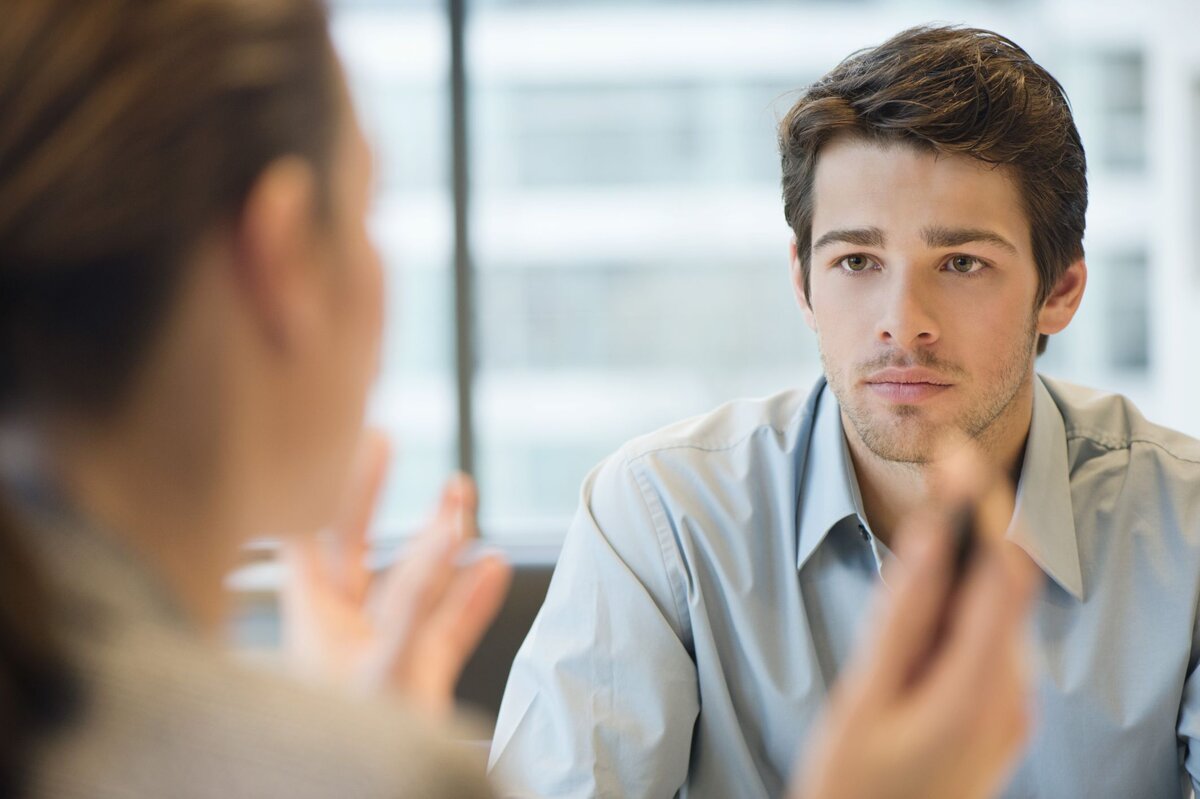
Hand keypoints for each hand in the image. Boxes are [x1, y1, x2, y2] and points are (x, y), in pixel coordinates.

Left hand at [281, 430, 511, 716]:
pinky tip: (493, 566)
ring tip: (460, 494)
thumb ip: (418, 596)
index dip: (311, 486)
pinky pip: (448, 624)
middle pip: (352, 543)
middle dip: (369, 493)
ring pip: (410, 579)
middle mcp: (344, 629)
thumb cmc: (351, 751)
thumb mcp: (387, 665)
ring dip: (437, 538)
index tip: (327, 438)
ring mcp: (383, 650)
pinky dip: (473, 595)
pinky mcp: (419, 676)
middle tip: (380, 441)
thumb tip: (448, 528)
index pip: (304, 536)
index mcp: (315, 621)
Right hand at [791, 452, 1039, 798]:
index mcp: (977, 691)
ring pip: (999, 613)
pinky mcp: (994, 719)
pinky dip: (967, 601)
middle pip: (1008, 587)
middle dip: (981, 519)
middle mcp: (1009, 698)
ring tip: (940, 505)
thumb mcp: (864, 697)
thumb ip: (901, 618)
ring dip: (972, 558)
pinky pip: (988, 643)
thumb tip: (927, 540)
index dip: (987, 505)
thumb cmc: (850, 785)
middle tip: (948, 463)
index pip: (1003, 574)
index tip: (959, 455)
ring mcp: (1007, 713)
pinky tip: (934, 584)